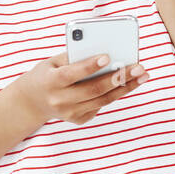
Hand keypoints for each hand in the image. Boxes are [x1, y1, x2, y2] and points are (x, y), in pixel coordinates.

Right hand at [17, 51, 149, 125]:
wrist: (32, 102)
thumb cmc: (47, 74)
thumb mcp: (53, 62)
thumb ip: (75, 56)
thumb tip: (106, 53)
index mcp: (50, 82)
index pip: (71, 75)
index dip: (89, 66)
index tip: (108, 56)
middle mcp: (59, 101)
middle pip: (93, 90)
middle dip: (118, 77)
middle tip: (138, 67)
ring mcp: (69, 113)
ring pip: (103, 100)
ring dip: (125, 87)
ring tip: (142, 75)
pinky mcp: (79, 120)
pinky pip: (101, 105)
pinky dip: (115, 93)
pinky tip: (128, 83)